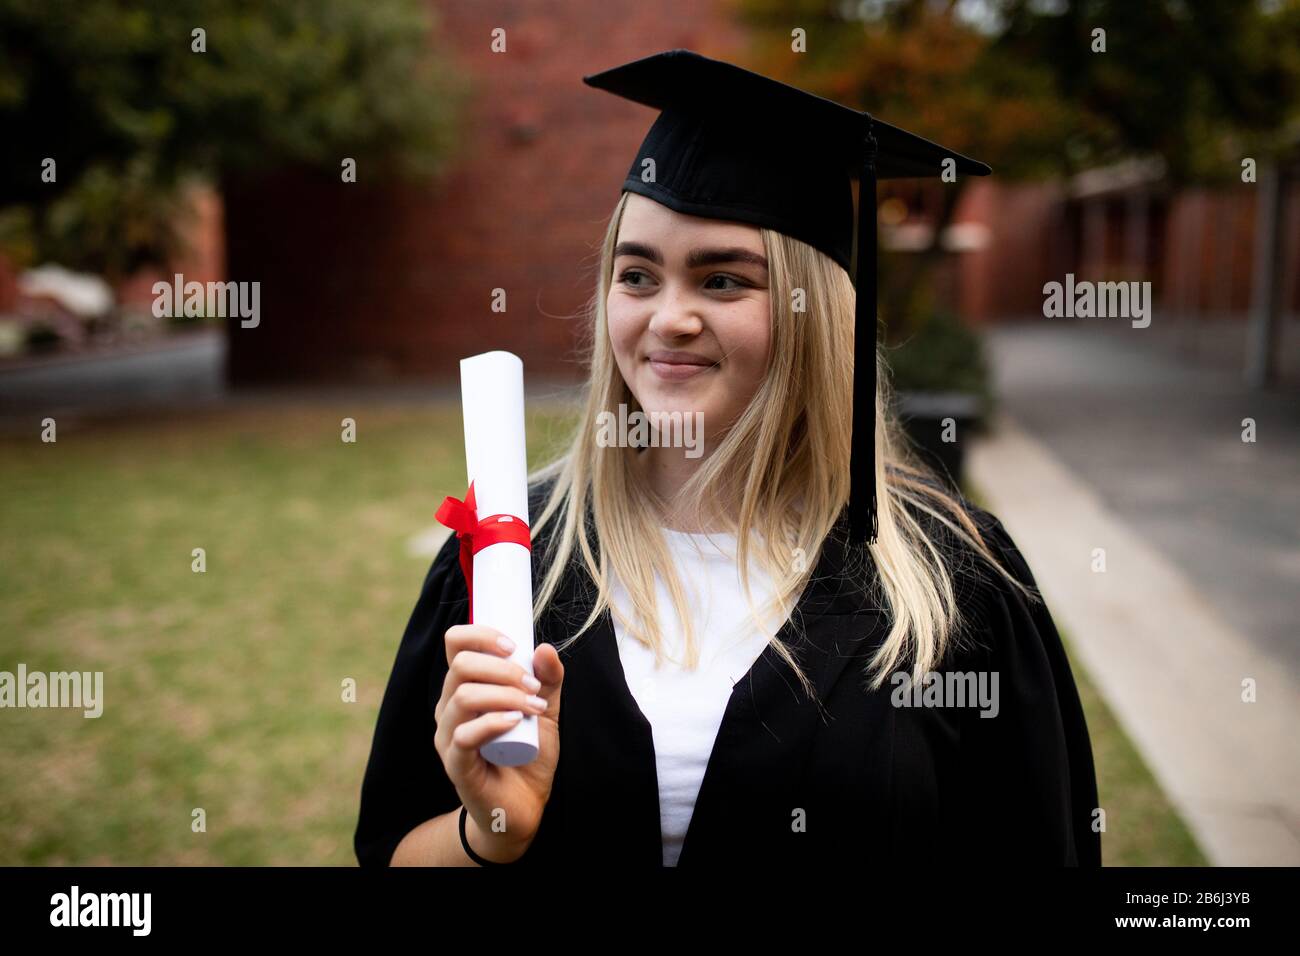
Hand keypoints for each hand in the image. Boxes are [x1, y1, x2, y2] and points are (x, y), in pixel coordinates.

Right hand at [434, 624, 563, 861]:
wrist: (524, 804)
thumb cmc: (527, 753)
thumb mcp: (544, 711)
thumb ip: (548, 681)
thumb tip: (545, 649)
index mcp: (465, 687)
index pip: (455, 645)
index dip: (480, 635)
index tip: (513, 645)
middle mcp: (449, 707)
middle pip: (460, 666)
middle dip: (502, 668)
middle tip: (532, 686)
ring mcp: (448, 736)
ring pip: (463, 697)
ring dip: (504, 694)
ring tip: (532, 707)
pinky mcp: (455, 764)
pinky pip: (464, 735)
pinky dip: (491, 722)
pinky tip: (514, 721)